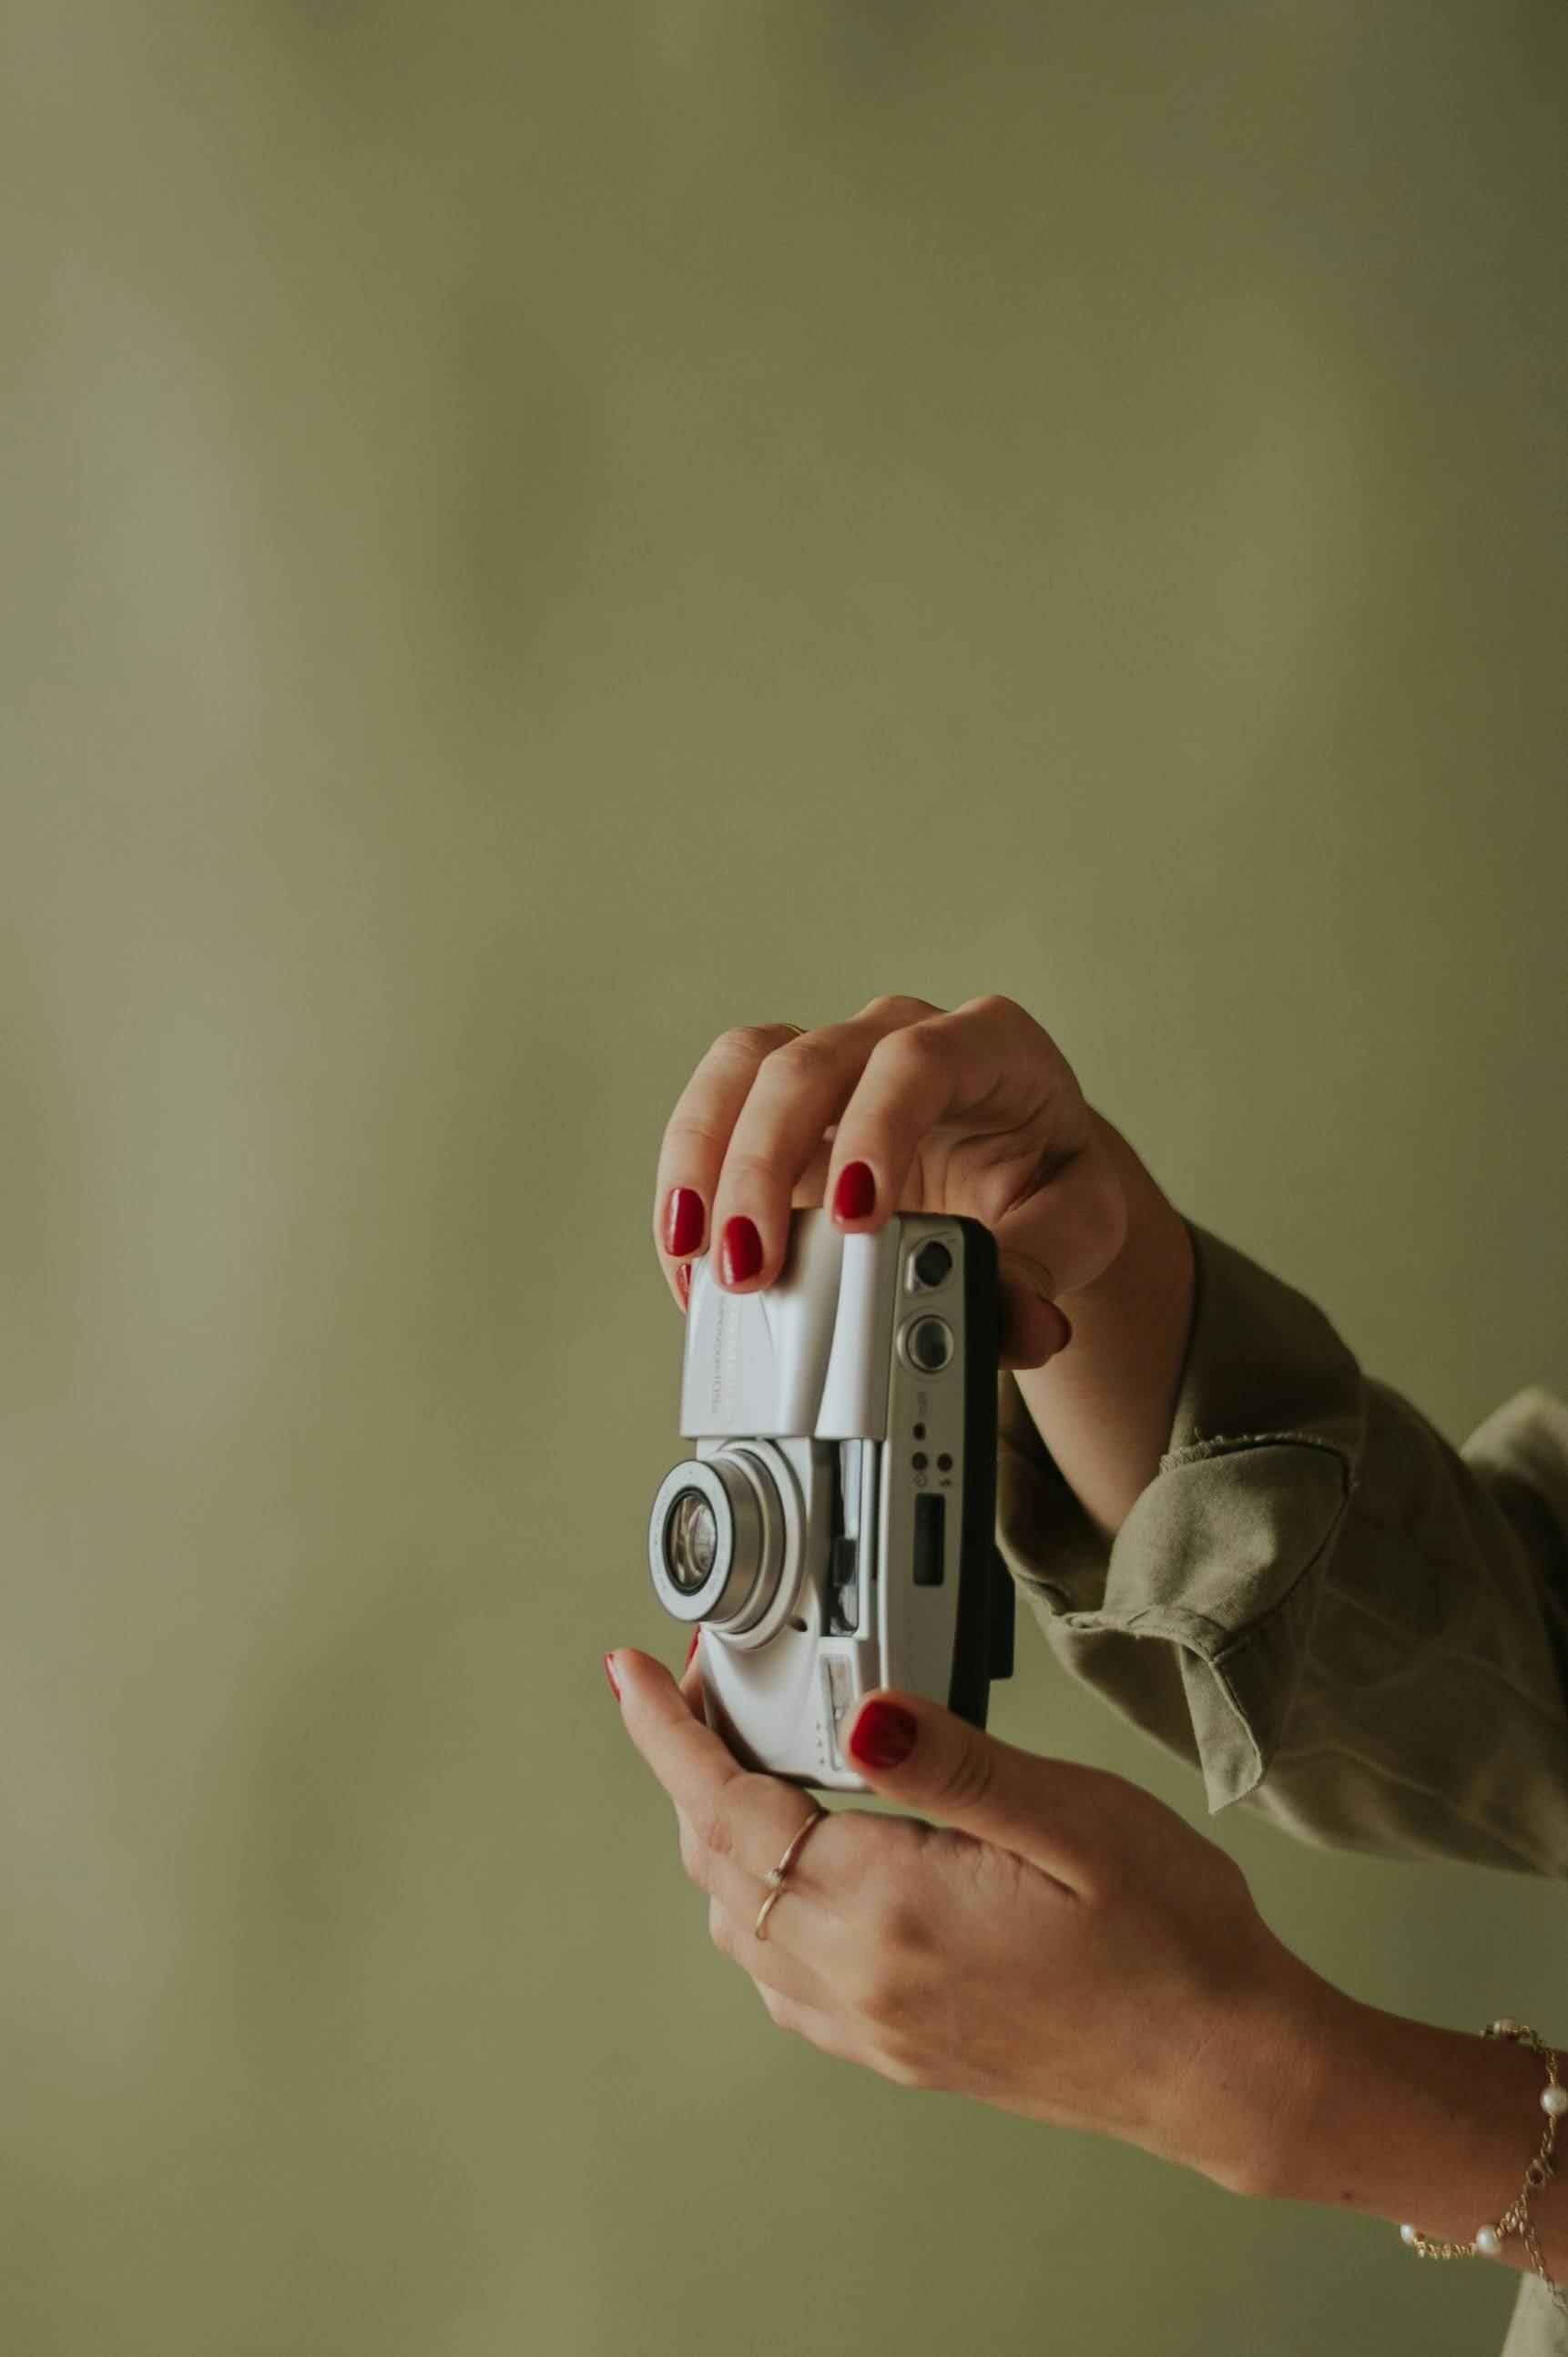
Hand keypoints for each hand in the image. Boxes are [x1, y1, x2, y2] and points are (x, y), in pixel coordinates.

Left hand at [610, 1646, 1326, 2194]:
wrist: (1229, 2069)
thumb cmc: (1174, 1942)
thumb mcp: (1074, 1816)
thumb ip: (950, 1760)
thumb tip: (854, 1710)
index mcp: (891, 1909)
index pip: (729, 1806)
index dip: (667, 1731)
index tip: (629, 1674)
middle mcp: (862, 1978)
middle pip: (717, 1860)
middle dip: (696, 1766)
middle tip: (716, 1687)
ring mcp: (875, 2023)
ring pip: (741, 1918)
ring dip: (724, 1833)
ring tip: (757, 1756)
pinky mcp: (899, 2046)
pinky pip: (783, 1970)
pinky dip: (763, 1897)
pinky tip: (808, 1858)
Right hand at [651, 994, 1127, 1368]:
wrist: (1017, 1172)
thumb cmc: (1045, 1181)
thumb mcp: (1076, 1227)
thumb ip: (1044, 1270)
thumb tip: (1021, 1325)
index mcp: (988, 1047)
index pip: (918, 1063)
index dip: (875, 1130)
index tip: (852, 1217)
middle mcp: (898, 1035)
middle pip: (809, 1063)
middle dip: (765, 1166)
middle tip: (752, 1266)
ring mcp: (831, 1059)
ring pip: (742, 1068)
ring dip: (704, 1160)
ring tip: (695, 1256)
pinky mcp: (778, 1101)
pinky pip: (715, 1110)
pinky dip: (690, 1182)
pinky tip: (690, 1259)